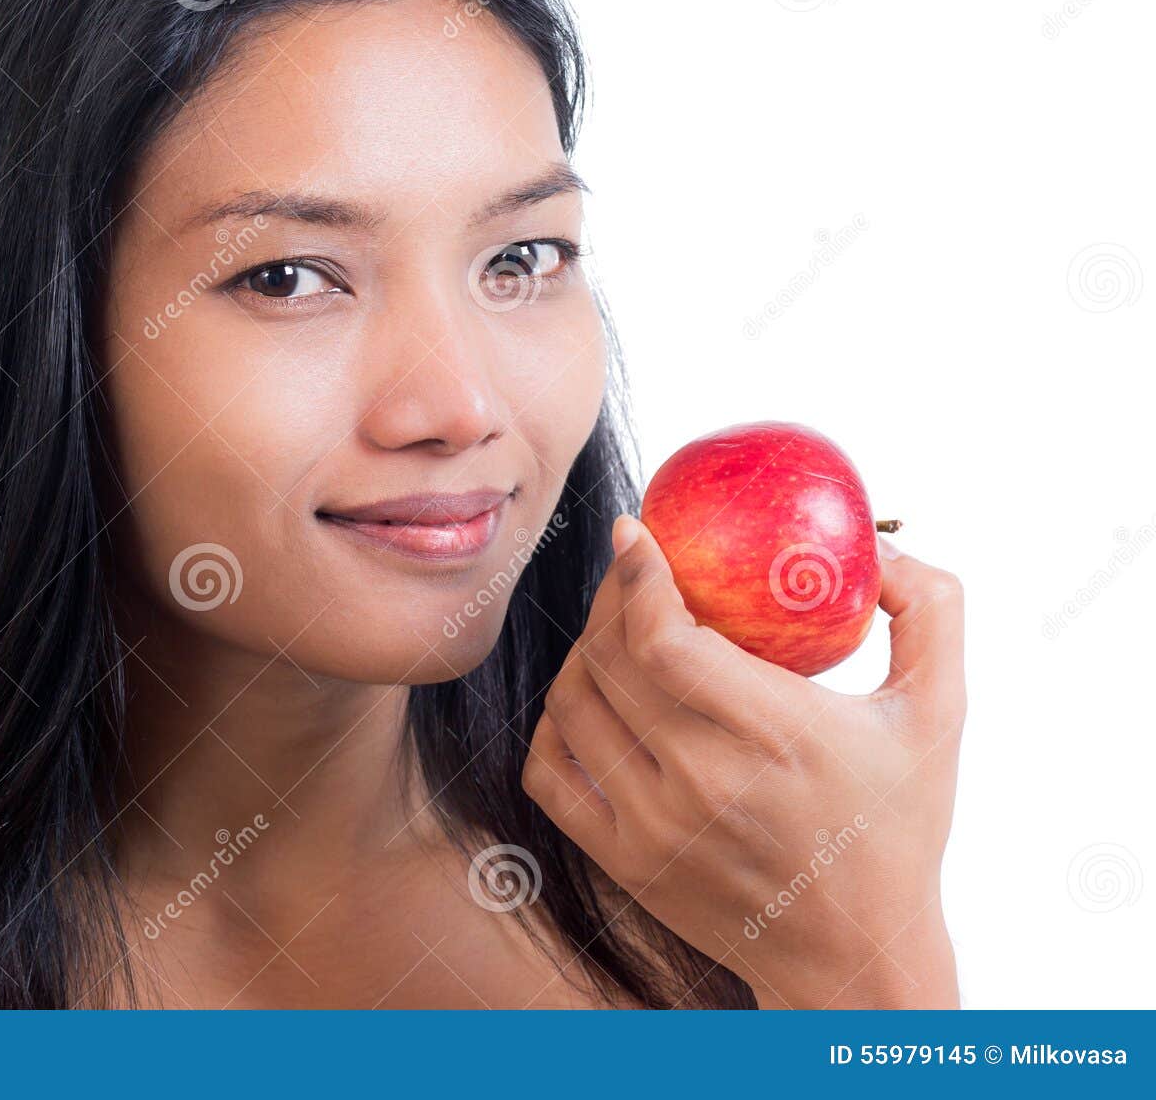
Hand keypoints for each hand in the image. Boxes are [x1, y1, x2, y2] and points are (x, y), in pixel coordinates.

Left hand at [521, 514, 965, 1008]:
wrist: (854, 958)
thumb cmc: (897, 825)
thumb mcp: (939, 714)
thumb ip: (931, 612)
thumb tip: (878, 544)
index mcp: (778, 736)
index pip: (665, 641)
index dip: (636, 576)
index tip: (636, 531)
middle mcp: (704, 783)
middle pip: (610, 661)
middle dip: (610, 595)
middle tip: (631, 568)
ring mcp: (653, 828)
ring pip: (572, 706)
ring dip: (582, 650)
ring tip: (615, 627)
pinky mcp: (622, 862)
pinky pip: (550, 770)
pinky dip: (555, 721)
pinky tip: (590, 696)